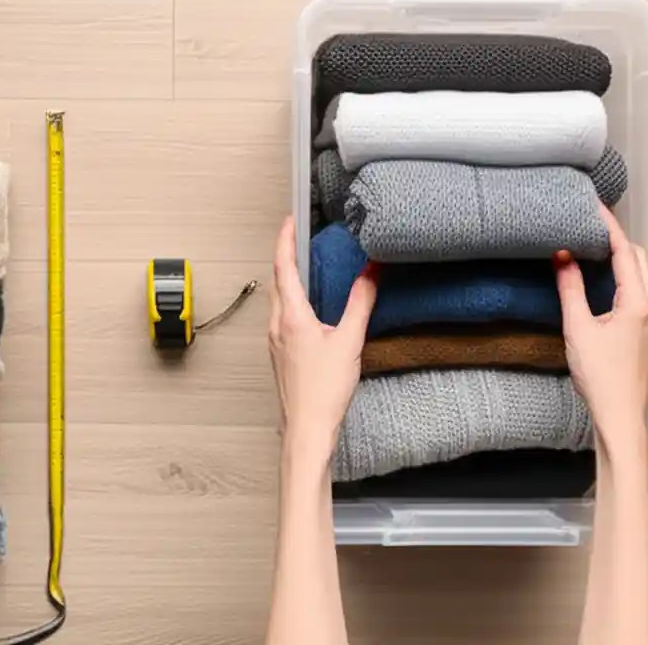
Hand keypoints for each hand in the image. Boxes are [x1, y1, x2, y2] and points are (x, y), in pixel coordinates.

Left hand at [268, 216, 377, 454]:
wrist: (306, 427)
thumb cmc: (324, 390)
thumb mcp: (350, 340)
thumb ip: (362, 302)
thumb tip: (372, 271)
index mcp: (291, 316)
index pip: (283, 267)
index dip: (285, 240)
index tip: (289, 220)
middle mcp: (277, 325)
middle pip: (277, 281)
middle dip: (286, 256)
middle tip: (298, 237)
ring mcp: (275, 341)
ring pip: (278, 300)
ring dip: (288, 279)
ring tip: (304, 266)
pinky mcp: (280, 354)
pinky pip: (282, 317)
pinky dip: (291, 301)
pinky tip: (307, 307)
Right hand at [554, 205, 647, 444]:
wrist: (620, 414)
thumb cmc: (600, 375)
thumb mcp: (578, 328)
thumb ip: (570, 289)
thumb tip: (562, 256)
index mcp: (637, 301)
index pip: (623, 251)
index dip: (608, 226)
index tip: (593, 207)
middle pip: (637, 257)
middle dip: (617, 237)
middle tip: (591, 222)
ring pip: (640, 273)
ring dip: (621, 255)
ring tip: (595, 243)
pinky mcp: (645, 329)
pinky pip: (637, 289)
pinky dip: (622, 273)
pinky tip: (602, 277)